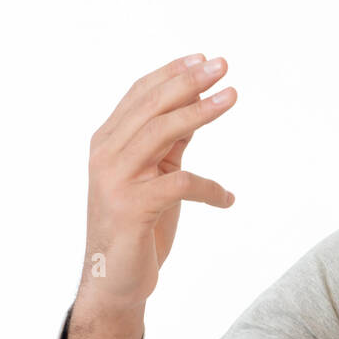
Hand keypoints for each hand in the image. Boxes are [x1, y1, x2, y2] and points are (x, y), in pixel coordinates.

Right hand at [78, 53, 236, 310]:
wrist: (114, 280)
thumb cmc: (138, 225)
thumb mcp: (155, 175)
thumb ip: (169, 144)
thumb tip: (197, 105)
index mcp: (108, 142)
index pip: (140, 95)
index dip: (171, 73)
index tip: (204, 58)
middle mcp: (105, 155)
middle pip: (151, 106)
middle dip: (189, 82)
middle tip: (223, 65)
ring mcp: (116, 180)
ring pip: (161, 133)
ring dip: (200, 112)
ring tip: (232, 96)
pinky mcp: (132, 208)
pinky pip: (180, 184)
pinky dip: (210, 189)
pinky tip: (229, 200)